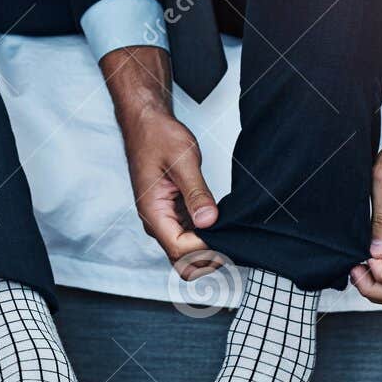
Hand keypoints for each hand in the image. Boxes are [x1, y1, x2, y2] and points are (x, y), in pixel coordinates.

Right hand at [99, 45, 220, 278]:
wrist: (146, 122)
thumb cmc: (158, 137)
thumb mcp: (183, 161)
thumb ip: (196, 193)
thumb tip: (209, 221)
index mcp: (154, 212)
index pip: (181, 250)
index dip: (206, 251)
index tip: (228, 240)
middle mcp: (156, 221)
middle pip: (182, 259)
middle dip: (208, 258)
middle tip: (235, 242)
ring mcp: (164, 218)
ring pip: (187, 250)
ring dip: (208, 247)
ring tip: (231, 233)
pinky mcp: (172, 212)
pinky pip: (189, 234)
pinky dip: (206, 235)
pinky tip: (221, 223)